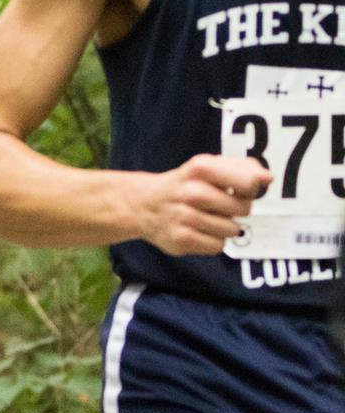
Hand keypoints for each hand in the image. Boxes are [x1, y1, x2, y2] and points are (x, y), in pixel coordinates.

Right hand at [134, 154, 270, 255]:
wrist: (143, 204)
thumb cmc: (185, 184)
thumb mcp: (209, 166)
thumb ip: (243, 168)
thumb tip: (268, 179)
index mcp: (200, 168)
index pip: (248, 183)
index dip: (251, 188)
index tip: (241, 188)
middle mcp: (191, 192)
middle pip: (243, 208)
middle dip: (237, 208)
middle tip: (219, 204)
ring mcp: (184, 217)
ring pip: (232, 230)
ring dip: (226, 227)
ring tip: (207, 218)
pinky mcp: (181, 239)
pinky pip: (218, 246)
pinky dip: (214, 241)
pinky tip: (200, 231)